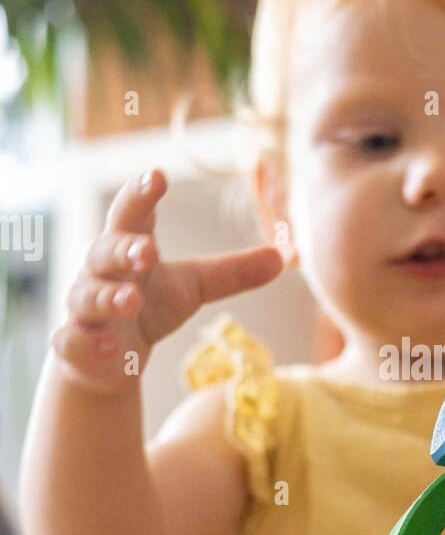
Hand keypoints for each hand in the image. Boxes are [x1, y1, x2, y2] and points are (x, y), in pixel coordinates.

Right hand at [52, 168, 283, 392]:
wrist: (109, 358)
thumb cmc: (149, 306)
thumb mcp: (193, 287)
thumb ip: (232, 272)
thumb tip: (282, 257)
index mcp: (129, 247)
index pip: (132, 212)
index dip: (142, 193)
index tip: (158, 176)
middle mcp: (101, 272)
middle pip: (106, 250)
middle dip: (124, 248)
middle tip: (148, 249)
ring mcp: (84, 309)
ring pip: (88, 296)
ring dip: (108, 297)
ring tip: (130, 300)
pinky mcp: (74, 345)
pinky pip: (72, 341)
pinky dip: (87, 343)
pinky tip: (107, 347)